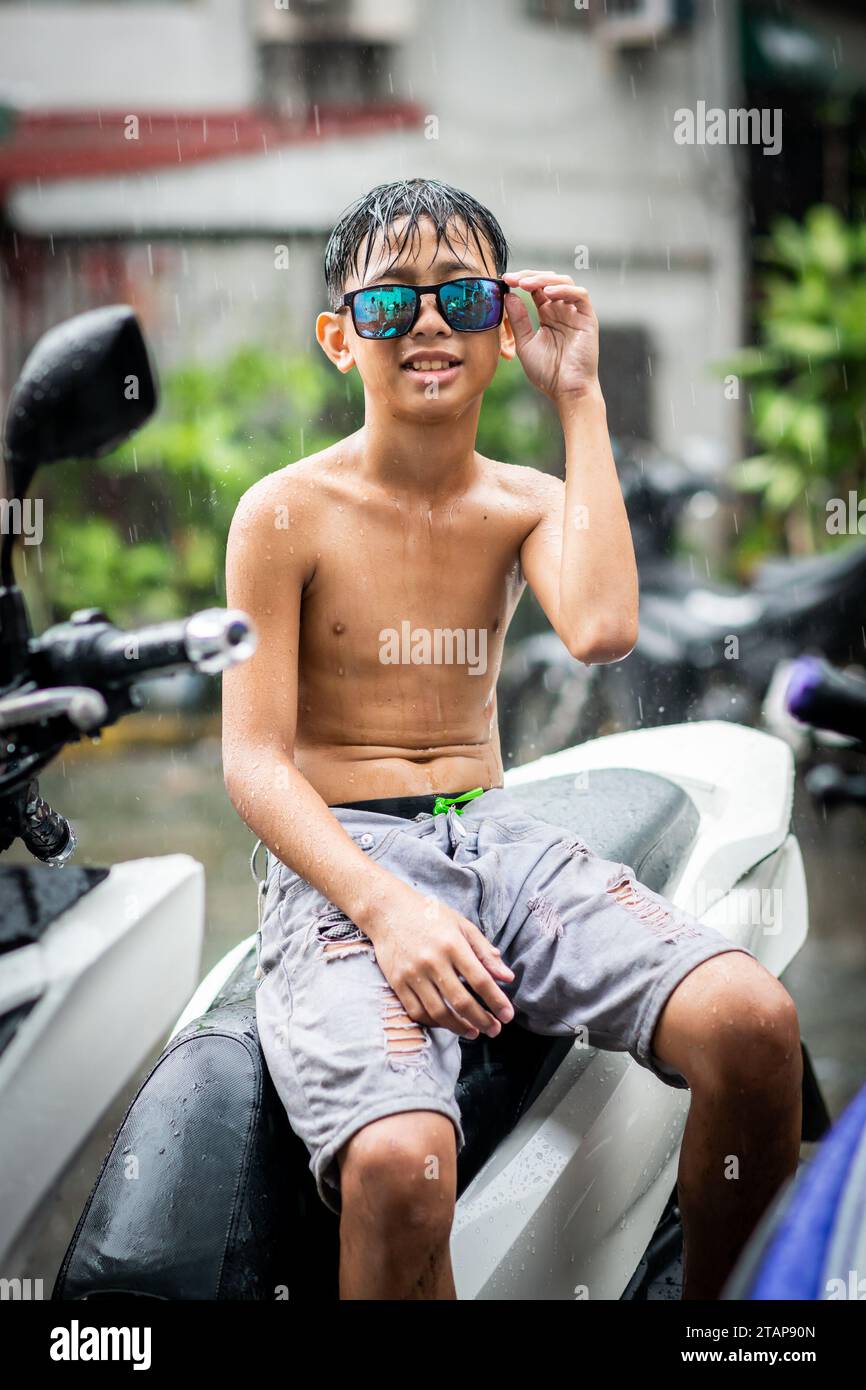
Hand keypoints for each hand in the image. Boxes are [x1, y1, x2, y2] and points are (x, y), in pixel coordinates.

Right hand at [359, 878, 514, 1038]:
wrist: (388, 910)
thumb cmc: (429, 916)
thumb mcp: (462, 925)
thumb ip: (485, 952)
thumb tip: (508, 977)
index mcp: (452, 944)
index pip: (480, 979)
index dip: (496, 1001)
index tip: (508, 1015)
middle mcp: (432, 960)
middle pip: (461, 1001)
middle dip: (482, 1020)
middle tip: (495, 1030)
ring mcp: (412, 973)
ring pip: (439, 1012)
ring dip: (459, 1027)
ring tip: (474, 1032)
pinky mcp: (397, 982)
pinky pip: (417, 1011)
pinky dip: (434, 1023)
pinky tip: (448, 1024)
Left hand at [502, 269, 599, 404]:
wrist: (566, 391)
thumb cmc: (547, 372)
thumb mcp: (526, 343)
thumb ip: (518, 320)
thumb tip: (508, 295)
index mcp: (548, 314)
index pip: (535, 288)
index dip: (521, 280)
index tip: (504, 279)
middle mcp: (562, 309)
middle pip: (548, 280)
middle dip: (529, 276)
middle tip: (512, 278)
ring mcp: (576, 312)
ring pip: (564, 282)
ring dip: (544, 280)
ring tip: (526, 284)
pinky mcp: (588, 318)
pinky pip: (580, 295)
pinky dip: (564, 290)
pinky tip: (547, 292)